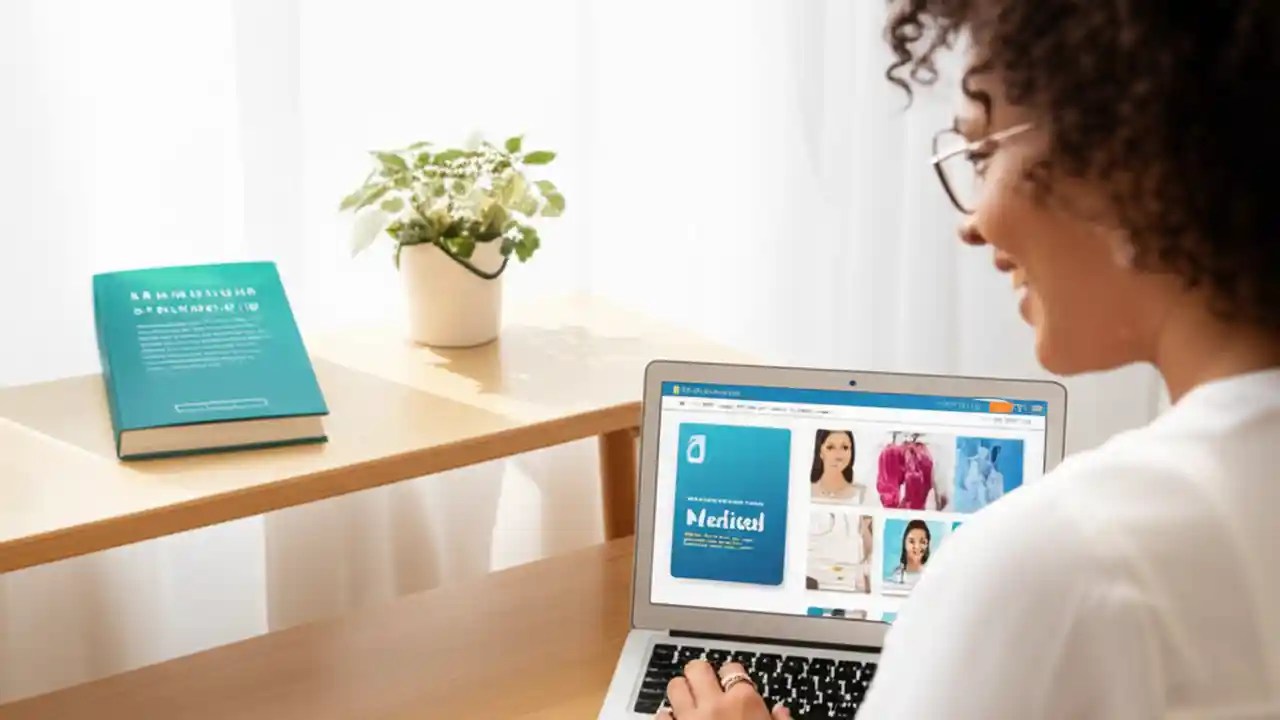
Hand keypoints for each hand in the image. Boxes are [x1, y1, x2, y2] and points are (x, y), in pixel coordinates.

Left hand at [658, 660, 790, 719]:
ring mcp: (690, 719)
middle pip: (698, 668)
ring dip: (681, 692)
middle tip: (704, 684)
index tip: (731, 681)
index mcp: (745, 703)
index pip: (733, 668)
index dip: (731, 674)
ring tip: (687, 700)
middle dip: (699, 674)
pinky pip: (661, 715)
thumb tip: (781, 712)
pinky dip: (666, 716)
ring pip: (675, 686)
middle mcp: (715, 705)